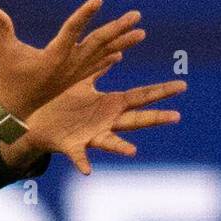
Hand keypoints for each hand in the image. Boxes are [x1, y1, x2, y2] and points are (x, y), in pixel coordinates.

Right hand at [0, 0, 145, 118]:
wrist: (12, 110)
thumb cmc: (6, 80)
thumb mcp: (2, 53)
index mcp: (54, 56)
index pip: (73, 30)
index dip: (85, 14)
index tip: (99, 0)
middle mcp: (69, 65)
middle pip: (98, 42)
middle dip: (118, 28)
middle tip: (136, 16)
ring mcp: (73, 74)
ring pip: (103, 55)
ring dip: (122, 43)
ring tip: (140, 32)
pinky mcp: (72, 81)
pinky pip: (95, 69)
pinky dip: (108, 60)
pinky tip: (120, 54)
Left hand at [20, 73, 186, 174]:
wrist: (36, 122)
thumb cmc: (63, 103)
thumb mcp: (83, 82)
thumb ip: (100, 68)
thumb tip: (118, 50)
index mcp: (110, 105)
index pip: (141, 97)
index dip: (161, 91)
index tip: (183, 85)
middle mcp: (105, 123)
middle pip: (135, 120)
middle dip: (155, 118)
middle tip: (177, 116)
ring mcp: (91, 136)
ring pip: (110, 142)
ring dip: (121, 147)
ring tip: (132, 151)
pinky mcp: (71, 146)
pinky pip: (78, 156)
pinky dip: (83, 163)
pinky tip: (88, 170)